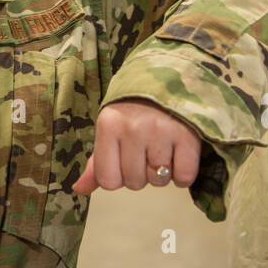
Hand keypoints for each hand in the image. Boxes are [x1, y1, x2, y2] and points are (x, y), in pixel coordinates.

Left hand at [71, 98, 201, 193]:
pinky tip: (179, 155)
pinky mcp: (187, 136)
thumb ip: (98, 161)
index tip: (126, 158)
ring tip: (163, 148)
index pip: (108, 180)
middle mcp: (132, 128)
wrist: (171, 78)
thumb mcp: (111, 128)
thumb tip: (79, 189)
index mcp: (108, 125)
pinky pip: (184, 177)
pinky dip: (183, 173)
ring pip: (158, 180)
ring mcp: (161, 131)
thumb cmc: (135, 109)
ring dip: (163, 172)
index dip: (119, 176)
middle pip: (135, 182)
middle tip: (148, 149)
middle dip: (142, 172)